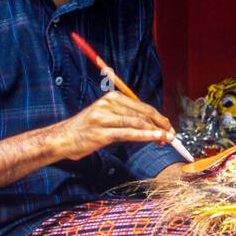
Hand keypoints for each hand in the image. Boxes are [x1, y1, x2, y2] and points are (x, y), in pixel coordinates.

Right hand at [54, 91, 174, 160]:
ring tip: (168, 138)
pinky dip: (145, 135)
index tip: (169, 127)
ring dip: (156, 131)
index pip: (142, 107)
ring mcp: (104, 117)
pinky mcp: (101, 132)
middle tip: (172, 134)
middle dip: (160, 124)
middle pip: (142, 113)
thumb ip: (126, 117)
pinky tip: (156, 138)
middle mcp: (108, 103)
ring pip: (137, 123)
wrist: (62, 138)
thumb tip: (152, 125)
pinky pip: (128, 133)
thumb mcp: (106, 117)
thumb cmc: (87, 130)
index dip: (158, 117)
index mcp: (112, 97)